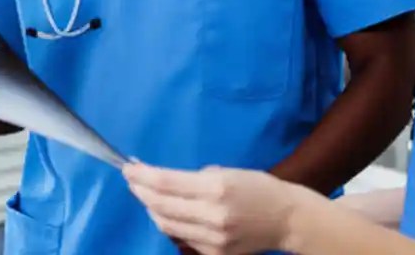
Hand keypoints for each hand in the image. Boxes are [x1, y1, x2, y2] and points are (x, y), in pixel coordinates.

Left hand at [124, 162, 315, 254]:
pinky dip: (170, 223)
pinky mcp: (214, 253)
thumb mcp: (227, 171)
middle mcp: (212, 215)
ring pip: (165, 224)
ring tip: (146, 194)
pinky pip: (181, 236)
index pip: (165, 183)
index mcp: (216, 188)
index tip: (127, 167)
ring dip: (151, 208)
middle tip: (132, 179)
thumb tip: (162, 179)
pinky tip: (168, 211)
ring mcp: (212, 238)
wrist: (287, 219)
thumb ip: (195, 178)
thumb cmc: (257, 187)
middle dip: (140, 190)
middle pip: (160, 205)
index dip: (141, 175)